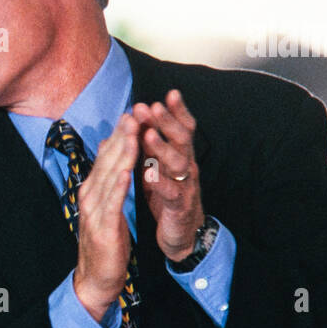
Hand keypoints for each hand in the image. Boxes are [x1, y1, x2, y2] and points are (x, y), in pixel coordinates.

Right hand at [72, 113, 137, 323]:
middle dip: (121, 136)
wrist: (97, 278)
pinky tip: (126, 170)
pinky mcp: (103, 227)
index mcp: (92, 190)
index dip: (118, 134)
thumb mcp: (107, 208)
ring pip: (109, 176)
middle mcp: (90, 196)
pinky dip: (118, 185)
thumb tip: (111, 155)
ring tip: (132, 133)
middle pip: (106, 160)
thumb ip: (109, 182)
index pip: (105, 157)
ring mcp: (94, 211)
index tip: (131, 113)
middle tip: (133, 112)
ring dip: (121, 153)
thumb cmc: (106, 243)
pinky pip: (112, 202)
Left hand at [134, 89, 203, 262]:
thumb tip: (139, 116)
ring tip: (148, 136)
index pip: (184, 128)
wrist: (182, 234)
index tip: (170, 93)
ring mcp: (185, 187)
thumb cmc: (168, 196)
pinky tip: (148, 175)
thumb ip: (152, 144)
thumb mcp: (160, 166)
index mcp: (181, 156)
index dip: (179, 112)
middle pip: (182, 140)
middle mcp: (187, 167)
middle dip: (167, 122)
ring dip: (162, 148)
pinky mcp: (178, 207)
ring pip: (178, 164)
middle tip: (152, 106)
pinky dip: (160, 184)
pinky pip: (171, 193)